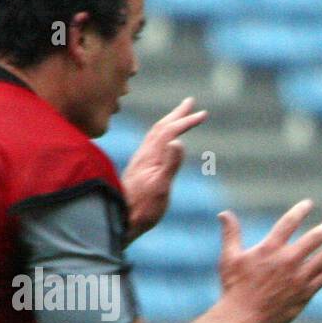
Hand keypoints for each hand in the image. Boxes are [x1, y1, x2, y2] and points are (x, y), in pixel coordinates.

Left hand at [121, 97, 208, 239]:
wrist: (118, 220)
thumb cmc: (141, 208)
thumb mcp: (160, 188)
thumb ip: (170, 164)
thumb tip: (179, 141)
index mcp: (151, 156)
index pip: (170, 131)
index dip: (186, 121)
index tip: (203, 114)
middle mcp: (144, 154)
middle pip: (161, 127)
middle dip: (177, 114)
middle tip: (190, 102)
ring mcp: (141, 161)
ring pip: (155, 135)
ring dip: (169, 122)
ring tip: (178, 117)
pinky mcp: (139, 169)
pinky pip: (152, 144)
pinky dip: (162, 136)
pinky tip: (163, 142)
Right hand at [218, 200, 321, 322]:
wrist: (244, 317)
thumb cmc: (234, 287)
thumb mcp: (229, 257)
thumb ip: (231, 234)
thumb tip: (223, 213)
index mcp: (270, 249)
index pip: (288, 223)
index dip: (300, 211)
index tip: (309, 204)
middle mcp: (288, 260)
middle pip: (314, 238)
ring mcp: (299, 277)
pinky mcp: (306, 292)